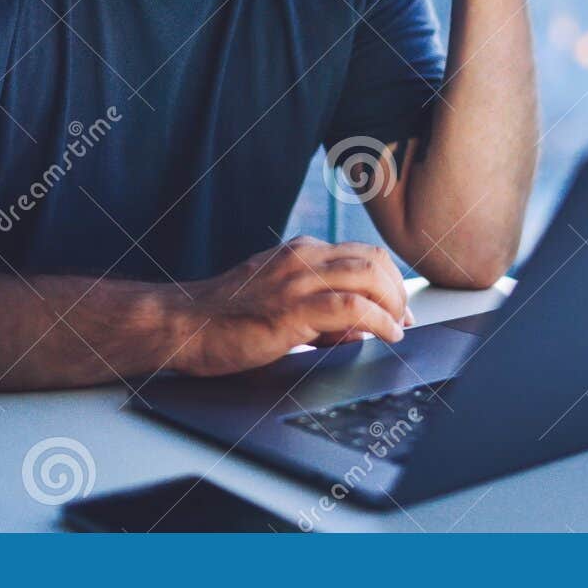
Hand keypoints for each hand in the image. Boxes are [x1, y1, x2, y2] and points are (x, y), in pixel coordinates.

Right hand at [175, 236, 413, 375]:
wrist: (182, 324)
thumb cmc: (224, 318)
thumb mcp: (278, 301)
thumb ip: (318, 311)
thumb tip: (358, 329)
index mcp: (300, 252)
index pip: (362, 253)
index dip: (389, 279)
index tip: (398, 306)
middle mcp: (303, 258)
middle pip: (373, 259)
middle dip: (398, 290)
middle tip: (404, 318)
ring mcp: (298, 280)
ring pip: (369, 275)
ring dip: (393, 304)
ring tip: (397, 328)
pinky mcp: (293, 309)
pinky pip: (353, 308)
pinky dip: (379, 321)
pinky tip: (386, 335)